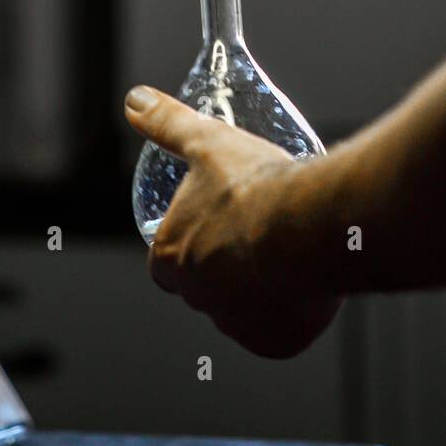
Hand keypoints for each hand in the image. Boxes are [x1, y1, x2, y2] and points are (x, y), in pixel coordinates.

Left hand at [125, 85, 340, 358]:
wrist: (310, 226)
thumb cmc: (254, 186)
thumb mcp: (206, 143)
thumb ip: (169, 124)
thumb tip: (136, 101)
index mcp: (172, 256)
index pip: (164, 262)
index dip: (183, 246)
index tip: (209, 229)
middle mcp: (198, 298)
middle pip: (203, 288)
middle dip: (222, 268)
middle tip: (253, 234)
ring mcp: (237, 325)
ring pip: (242, 311)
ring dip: (256, 290)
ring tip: (284, 254)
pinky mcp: (275, 343)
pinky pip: (278, 332)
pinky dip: (288, 314)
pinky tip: (303, 285)